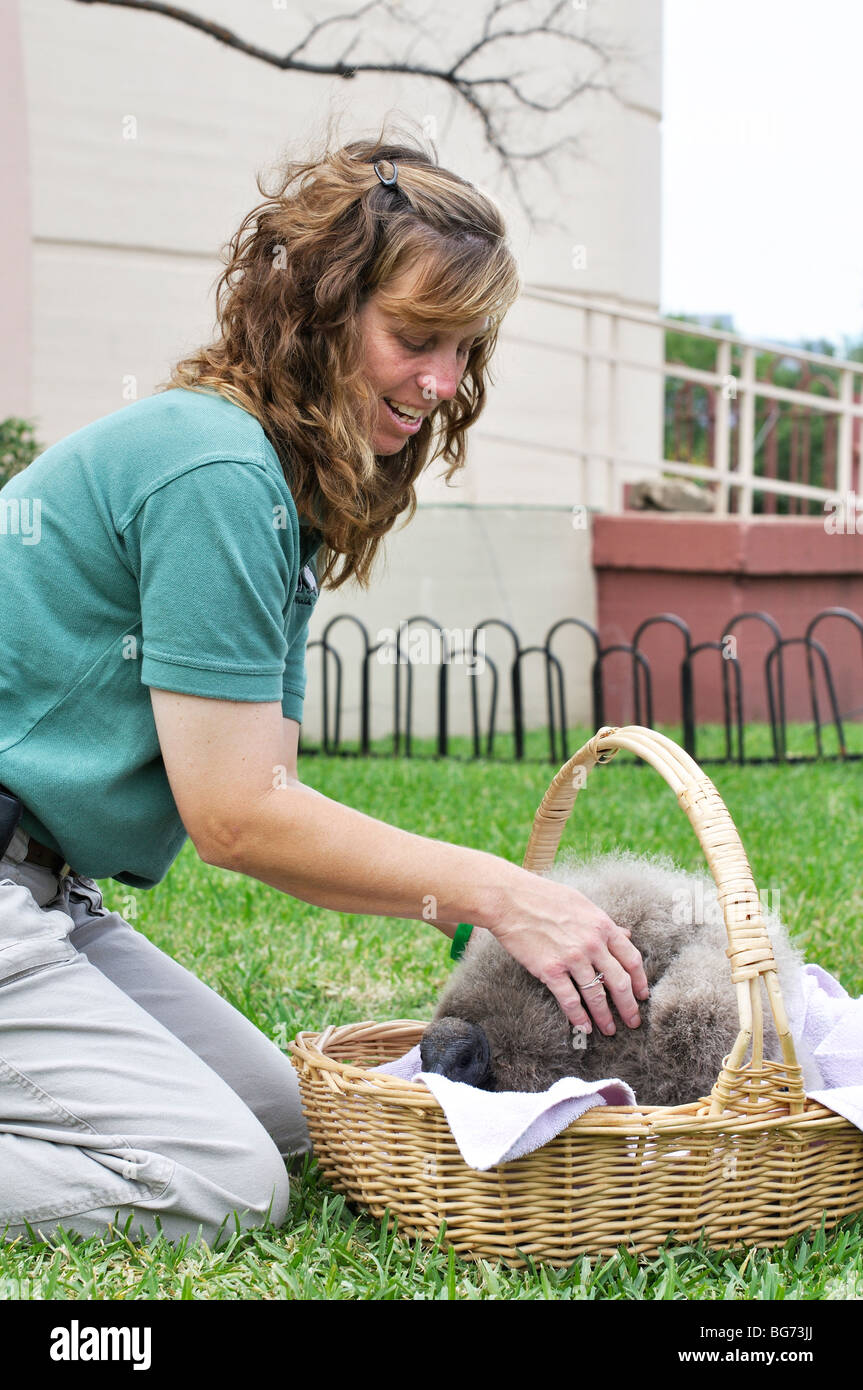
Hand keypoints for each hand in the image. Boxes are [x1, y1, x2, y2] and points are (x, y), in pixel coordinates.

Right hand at [487, 871, 649, 1034]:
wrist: (510, 899)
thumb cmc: (544, 897)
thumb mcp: (582, 904)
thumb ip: (604, 923)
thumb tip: (626, 934)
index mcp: (602, 925)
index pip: (631, 959)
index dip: (640, 981)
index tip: (642, 995)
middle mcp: (592, 943)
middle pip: (619, 982)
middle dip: (628, 1006)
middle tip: (633, 1021)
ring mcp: (572, 958)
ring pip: (596, 995)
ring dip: (605, 1017)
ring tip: (609, 1029)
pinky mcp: (550, 970)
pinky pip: (570, 1000)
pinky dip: (579, 1017)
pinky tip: (584, 1027)